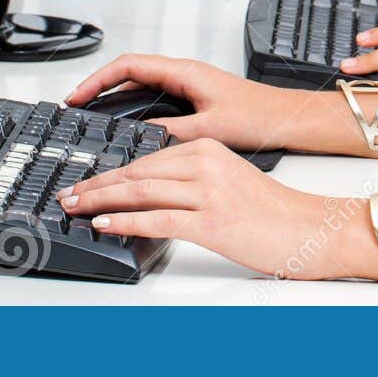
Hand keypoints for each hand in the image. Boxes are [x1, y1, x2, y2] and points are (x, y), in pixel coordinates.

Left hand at [59, 138, 377, 281]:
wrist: (308, 227)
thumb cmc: (272, 211)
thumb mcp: (227, 181)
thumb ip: (190, 180)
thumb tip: (145, 196)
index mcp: (208, 148)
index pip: (146, 158)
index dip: (109, 172)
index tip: (86, 182)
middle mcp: (206, 164)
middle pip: (137, 172)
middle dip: (96, 185)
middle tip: (69, 195)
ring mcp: (208, 192)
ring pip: (141, 192)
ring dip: (101, 201)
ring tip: (76, 209)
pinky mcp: (211, 221)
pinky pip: (158, 219)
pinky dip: (125, 221)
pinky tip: (106, 224)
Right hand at [65, 54, 296, 151]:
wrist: (285, 118)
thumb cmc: (258, 116)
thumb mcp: (208, 129)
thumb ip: (171, 131)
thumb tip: (140, 135)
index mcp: (185, 72)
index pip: (129, 66)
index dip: (98, 79)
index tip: (78, 96)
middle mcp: (185, 73)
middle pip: (131, 72)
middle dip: (100, 86)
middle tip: (77, 105)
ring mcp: (189, 85)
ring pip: (142, 85)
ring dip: (116, 96)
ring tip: (93, 113)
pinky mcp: (194, 97)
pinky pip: (155, 96)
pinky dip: (135, 105)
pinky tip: (127, 123)